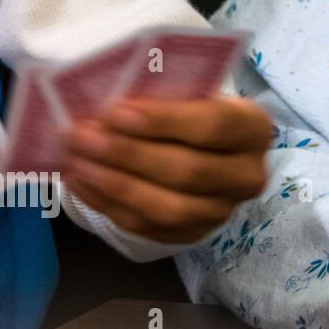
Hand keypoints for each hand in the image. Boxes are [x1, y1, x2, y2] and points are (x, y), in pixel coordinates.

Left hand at [61, 96, 272, 243]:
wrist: (202, 149)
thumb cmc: (191, 110)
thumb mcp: (190, 93)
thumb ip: (161, 94)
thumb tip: (105, 95)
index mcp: (252, 128)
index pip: (212, 126)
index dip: (164, 122)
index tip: (116, 113)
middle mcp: (247, 175)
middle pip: (188, 171)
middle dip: (128, 155)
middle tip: (82, 136)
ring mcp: (222, 211)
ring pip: (168, 207)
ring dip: (114, 184)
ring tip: (76, 159)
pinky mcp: (192, 235)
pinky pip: (146, 226)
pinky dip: (107, 204)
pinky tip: (80, 180)